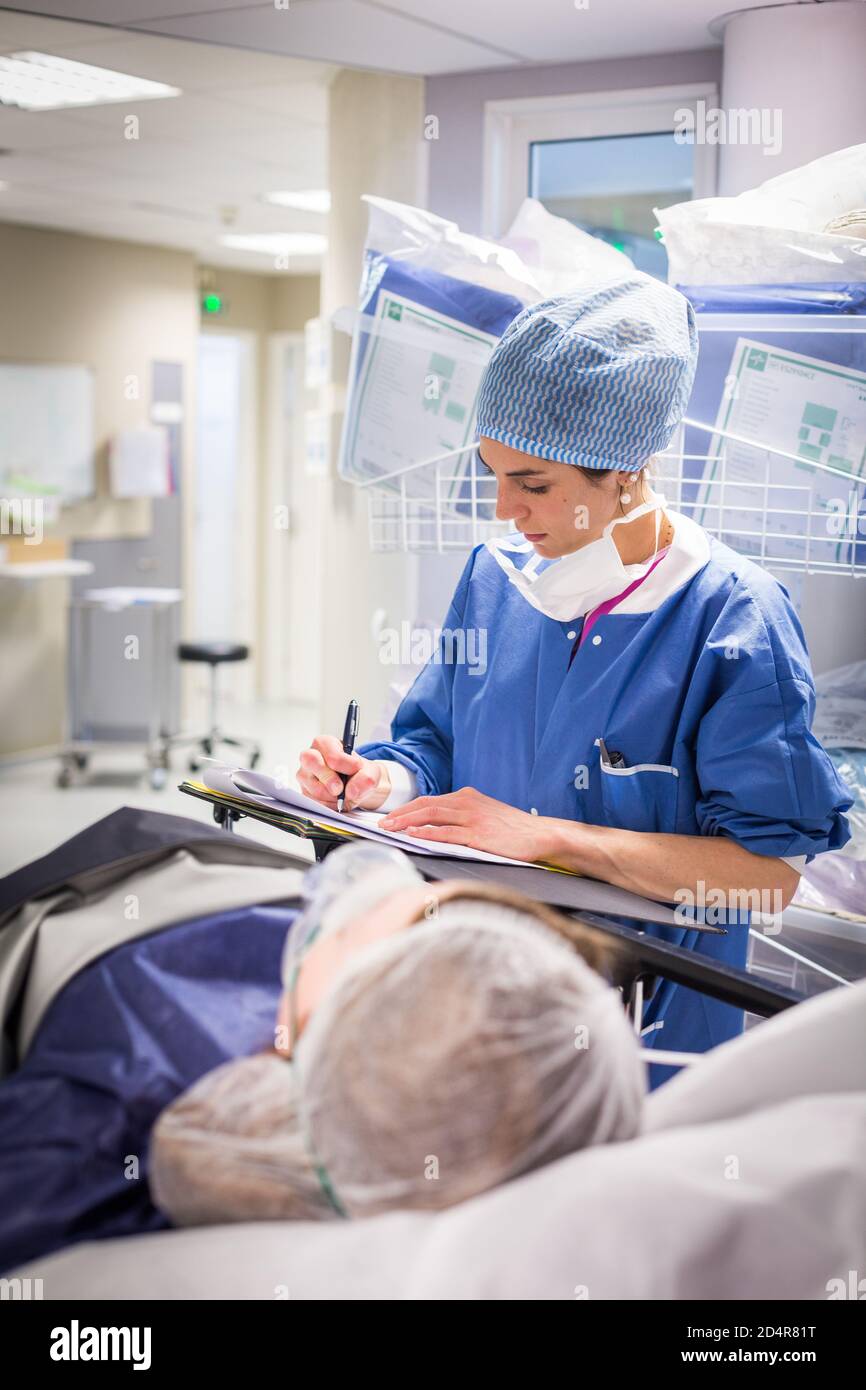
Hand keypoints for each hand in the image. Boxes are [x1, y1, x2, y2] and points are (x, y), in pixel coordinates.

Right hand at [296, 736, 391, 811]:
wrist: (354, 785)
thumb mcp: (370, 771)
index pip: (330, 752)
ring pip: (313, 787)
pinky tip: (337, 800)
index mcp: (325, 743)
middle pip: (311, 761)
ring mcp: (305, 775)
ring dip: (333, 796)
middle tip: (340, 788)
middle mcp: (310, 756)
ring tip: (345, 794)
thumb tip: (351, 791)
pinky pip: (314, 802)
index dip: (344, 763)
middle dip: (329, 778)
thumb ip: (366, 778)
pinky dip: (329, 805)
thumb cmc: (358, 772)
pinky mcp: (304, 792)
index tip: (356, 768)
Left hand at [379, 786, 550, 862]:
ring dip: (407, 822)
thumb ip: (461, 816)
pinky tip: (414, 836)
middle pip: (425, 805)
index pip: (429, 800)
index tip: (390, 816)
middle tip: (382, 823)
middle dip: (400, 814)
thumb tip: (435, 826)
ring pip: (432, 816)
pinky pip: (447, 832)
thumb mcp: (484, 814)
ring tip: (391, 829)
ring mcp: (472, 818)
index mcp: (466, 797)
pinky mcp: (478, 834)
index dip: (406, 808)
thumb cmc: (512, 829)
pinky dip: (427, 833)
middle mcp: (467, 803)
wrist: (539, 835)